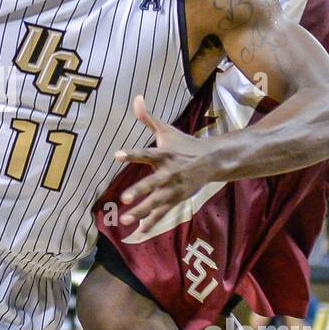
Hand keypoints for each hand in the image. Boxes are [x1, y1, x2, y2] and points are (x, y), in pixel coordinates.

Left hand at [114, 95, 215, 232]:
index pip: (146, 153)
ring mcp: (174, 188)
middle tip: (124, 198)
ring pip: (156, 201)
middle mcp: (169, 172)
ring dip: (142, 211)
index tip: (117, 155)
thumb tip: (136, 97)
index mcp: (164, 154)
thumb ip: (147, 118)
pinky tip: (139, 231)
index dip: (132, 154)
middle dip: (139, 191)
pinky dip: (152, 221)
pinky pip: (163, 212)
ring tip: (125, 219)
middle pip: (152, 182)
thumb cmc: (183, 144)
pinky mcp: (177, 199)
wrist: (211, 160)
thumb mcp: (166, 130)